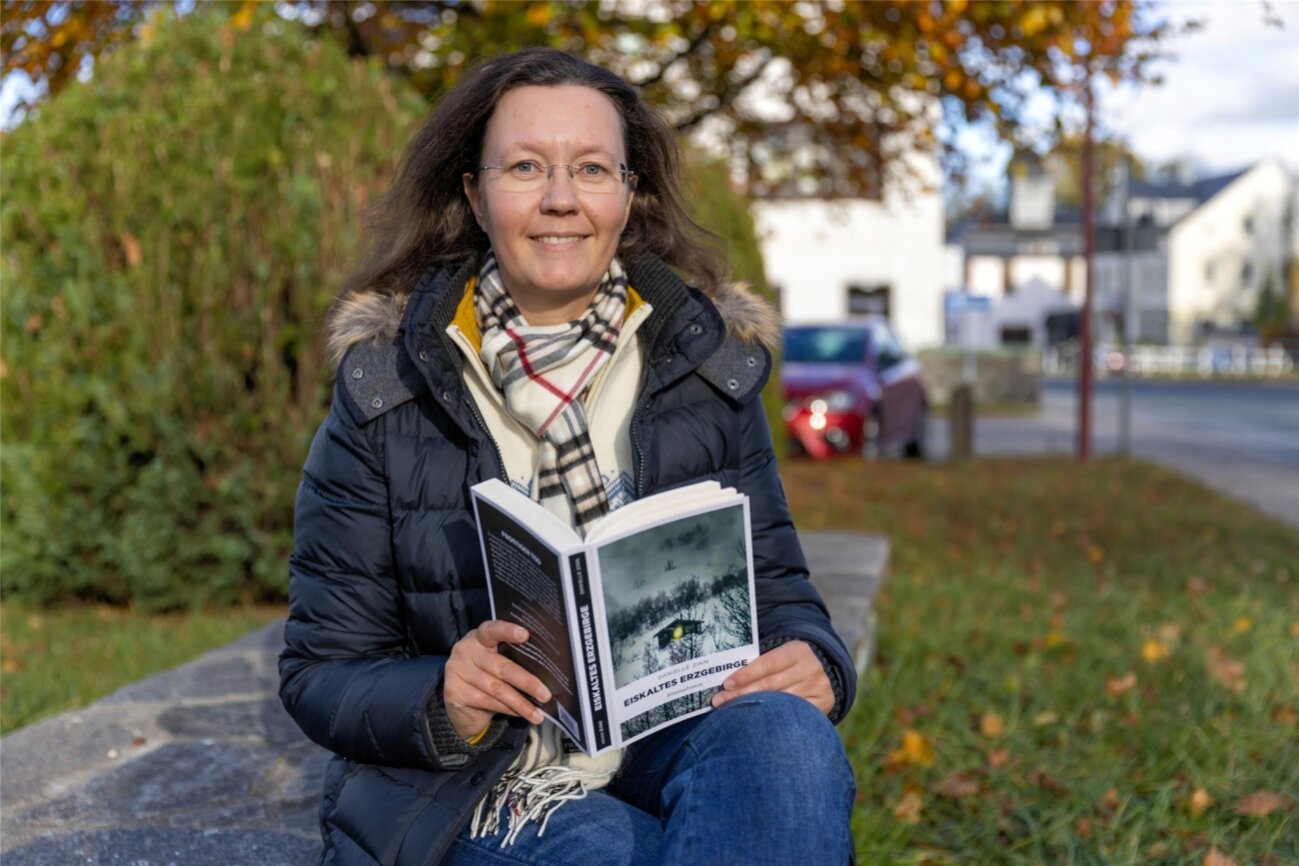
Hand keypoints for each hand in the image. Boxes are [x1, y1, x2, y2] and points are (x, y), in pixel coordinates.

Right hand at [443, 620, 550, 740]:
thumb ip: (512, 657)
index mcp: (479, 637)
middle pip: (501, 666)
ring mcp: (457, 671)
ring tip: (538, 714)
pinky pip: (488, 702)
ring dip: (521, 703)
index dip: (508, 631)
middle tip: (545, 694)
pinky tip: (521, 714)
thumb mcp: (497, 661)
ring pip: (497, 689)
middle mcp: (465, 650)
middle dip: (526, 682)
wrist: (459, 702)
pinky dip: (508, 709)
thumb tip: (548, 670)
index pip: (492, 630)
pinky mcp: (454, 692)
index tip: (525, 635)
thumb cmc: (487, 675)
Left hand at [710, 640, 833, 715]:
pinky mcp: (823, 705)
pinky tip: (757, 722)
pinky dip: (774, 718)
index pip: (767, 663)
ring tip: (732, 713)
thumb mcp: (779, 656)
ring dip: (754, 708)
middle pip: (771, 684)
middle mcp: (811, 669)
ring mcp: (818, 688)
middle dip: (742, 693)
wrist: (821, 673)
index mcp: (798, 650)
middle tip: (719, 701)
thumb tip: (728, 682)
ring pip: (780, 702)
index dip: (746, 674)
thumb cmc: (789, 665)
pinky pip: (793, 714)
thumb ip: (760, 664)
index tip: (726, 684)